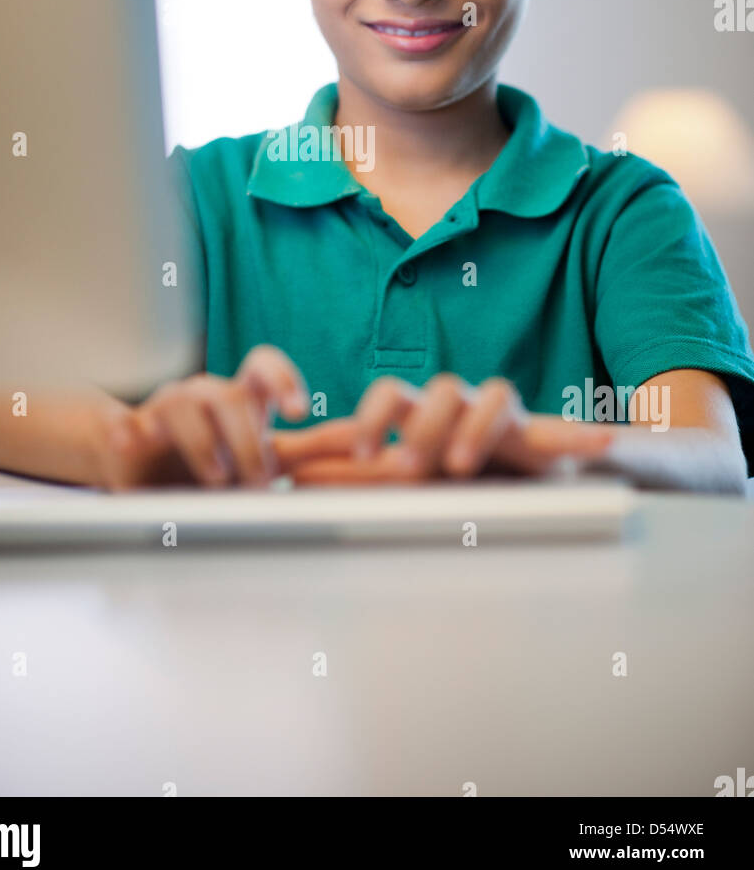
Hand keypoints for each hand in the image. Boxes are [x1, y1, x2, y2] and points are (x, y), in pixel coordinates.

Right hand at [97, 345, 308, 489]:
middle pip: (228, 397)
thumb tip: (367, 437)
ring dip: (204, 444)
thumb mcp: (270, 454)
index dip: (282, 379)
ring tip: (218, 477)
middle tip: (261, 480)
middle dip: (248, 441)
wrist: (147, 466)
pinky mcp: (128, 433)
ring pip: (182, 405)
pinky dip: (124, 430)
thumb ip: (318, 447)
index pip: (262, 367)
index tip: (299, 410)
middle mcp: (204, 395)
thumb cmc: (219, 456)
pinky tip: (128, 441)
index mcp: (240, 396)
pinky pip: (123, 423)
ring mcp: (163, 409)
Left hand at [274, 375, 613, 484]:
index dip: (373, 421)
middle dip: (422, 424)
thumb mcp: (381, 474)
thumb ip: (331, 469)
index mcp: (416, 416)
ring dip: (472, 427)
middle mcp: (456, 408)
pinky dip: (576, 434)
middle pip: (436, 391)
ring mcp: (496, 418)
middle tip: (407, 467)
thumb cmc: (438, 473)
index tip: (363, 457)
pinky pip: (557, 427)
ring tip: (460, 465)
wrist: (511, 478)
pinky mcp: (538, 440)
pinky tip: (597, 440)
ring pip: (487, 395)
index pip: (389, 400)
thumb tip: (273, 462)